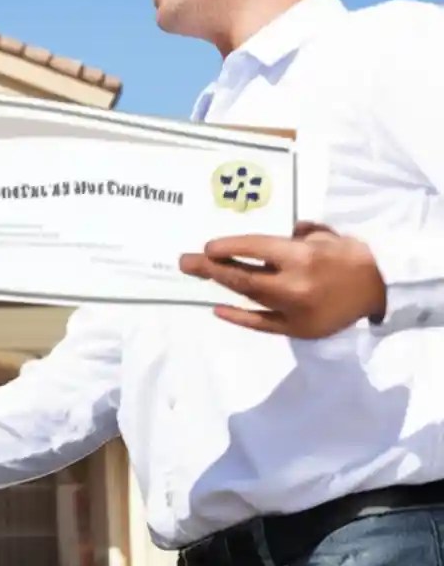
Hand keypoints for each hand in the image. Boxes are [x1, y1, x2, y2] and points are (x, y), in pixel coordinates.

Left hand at [179, 221, 386, 337]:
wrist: (380, 288)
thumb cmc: (349, 255)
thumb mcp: (322, 236)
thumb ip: (290, 236)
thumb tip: (262, 239)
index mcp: (302, 257)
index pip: (254, 249)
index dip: (228, 247)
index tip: (208, 246)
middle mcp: (295, 284)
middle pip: (243, 276)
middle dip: (211, 268)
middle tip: (185, 261)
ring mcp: (294, 310)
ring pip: (249, 297)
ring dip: (222, 285)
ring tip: (200, 274)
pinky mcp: (297, 329)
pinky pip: (261, 324)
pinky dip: (238, 316)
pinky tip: (217, 308)